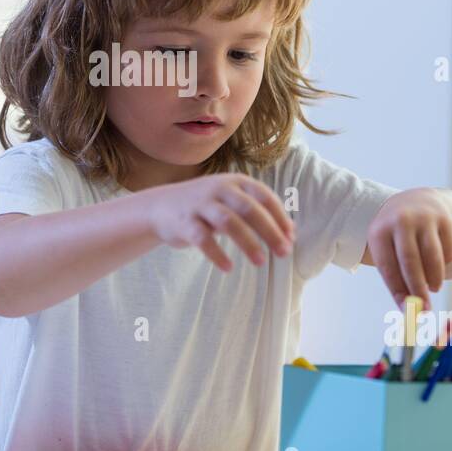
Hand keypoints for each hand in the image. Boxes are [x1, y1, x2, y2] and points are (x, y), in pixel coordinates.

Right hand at [145, 173, 294, 271]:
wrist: (160, 207)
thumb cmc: (205, 206)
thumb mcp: (231, 201)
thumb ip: (257, 213)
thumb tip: (290, 232)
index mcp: (235, 182)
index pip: (264, 196)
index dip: (280, 217)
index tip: (290, 238)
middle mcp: (219, 189)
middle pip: (249, 209)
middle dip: (270, 231)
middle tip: (284, 252)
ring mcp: (200, 204)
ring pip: (228, 222)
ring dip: (247, 243)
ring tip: (261, 262)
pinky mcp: (184, 222)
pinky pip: (202, 238)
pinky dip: (216, 254)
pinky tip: (228, 268)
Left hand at [366, 188, 451, 309]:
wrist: (416, 201)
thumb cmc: (397, 237)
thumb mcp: (387, 249)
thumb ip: (395, 279)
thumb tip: (408, 311)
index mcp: (379, 231)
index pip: (387, 266)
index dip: (397, 290)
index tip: (407, 310)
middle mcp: (401, 221)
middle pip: (410, 261)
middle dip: (418, 289)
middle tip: (425, 309)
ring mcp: (424, 217)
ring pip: (433, 256)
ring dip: (435, 278)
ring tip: (434, 287)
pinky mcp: (444, 218)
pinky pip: (449, 248)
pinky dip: (446, 263)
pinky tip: (440, 264)